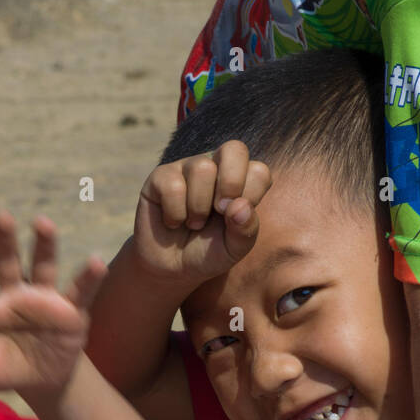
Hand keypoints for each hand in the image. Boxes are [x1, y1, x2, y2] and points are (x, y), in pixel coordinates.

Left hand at [0, 212, 105, 396]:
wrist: (41, 377)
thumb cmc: (6, 369)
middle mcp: (14, 295)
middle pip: (7, 263)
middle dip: (4, 240)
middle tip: (0, 215)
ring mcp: (43, 298)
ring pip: (43, 266)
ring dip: (44, 245)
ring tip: (42, 223)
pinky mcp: (70, 309)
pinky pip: (80, 290)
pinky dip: (89, 277)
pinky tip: (96, 262)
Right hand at [132, 140, 271, 283]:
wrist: (171, 270)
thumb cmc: (207, 254)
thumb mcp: (233, 249)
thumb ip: (246, 229)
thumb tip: (240, 204)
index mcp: (241, 181)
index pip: (258, 171)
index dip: (251, 196)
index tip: (236, 219)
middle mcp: (216, 167)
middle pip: (234, 149)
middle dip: (231, 183)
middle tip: (220, 210)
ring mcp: (187, 168)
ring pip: (202, 168)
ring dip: (198, 207)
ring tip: (193, 223)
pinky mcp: (160, 176)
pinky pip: (173, 185)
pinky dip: (175, 214)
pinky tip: (172, 222)